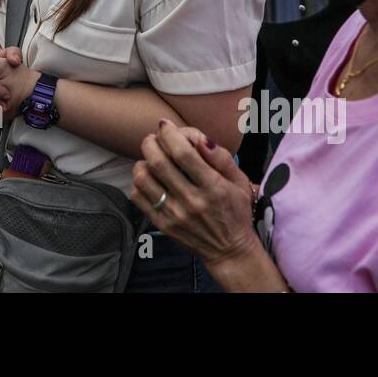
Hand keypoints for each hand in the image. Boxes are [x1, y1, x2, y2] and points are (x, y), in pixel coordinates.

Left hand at [130, 120, 258, 270]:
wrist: (229, 251)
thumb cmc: (236, 212)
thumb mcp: (239, 182)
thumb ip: (221, 158)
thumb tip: (201, 138)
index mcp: (213, 188)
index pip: (183, 154)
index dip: (170, 134)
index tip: (165, 125)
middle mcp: (191, 201)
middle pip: (158, 163)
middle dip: (150, 143)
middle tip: (153, 138)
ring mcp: (174, 215)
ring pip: (143, 179)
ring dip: (142, 161)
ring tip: (150, 158)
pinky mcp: (162, 225)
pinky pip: (138, 197)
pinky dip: (138, 182)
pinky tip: (148, 178)